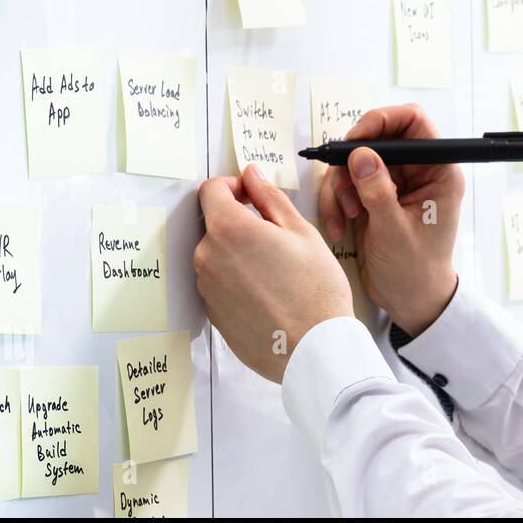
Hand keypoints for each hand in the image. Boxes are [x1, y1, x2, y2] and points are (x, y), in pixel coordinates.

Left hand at [195, 163, 353, 382]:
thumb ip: (269, 198)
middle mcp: (208, 256)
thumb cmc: (315, 289)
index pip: (211, 190)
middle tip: (277, 237)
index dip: (233, 185)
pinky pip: (220, 282)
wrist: (313, 347)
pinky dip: (238, 279)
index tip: (252, 195)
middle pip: (215, 223)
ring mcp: (207, 287)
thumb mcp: (301, 231)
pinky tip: (268, 291)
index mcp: (229, 229)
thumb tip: (251, 175)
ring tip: (276, 269)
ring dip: (238, 252)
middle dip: (240, 221)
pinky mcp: (212, 312)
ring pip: (217, 254)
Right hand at [317, 103, 462, 335]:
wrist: (410, 300)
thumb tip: (362, 156)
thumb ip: (378, 192)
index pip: (414, 122)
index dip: (383, 120)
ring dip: (342, 186)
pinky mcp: (374, 196)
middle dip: (353, 161)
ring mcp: (394, 183)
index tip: (356, 139)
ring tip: (346, 215)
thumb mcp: (394, 232)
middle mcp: (418, 171)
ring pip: (356, 160)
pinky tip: (340, 225)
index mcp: (439, 172)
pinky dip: (337, 200)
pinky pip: (347, 182)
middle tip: (343, 185)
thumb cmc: (416, 271)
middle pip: (378, 138)